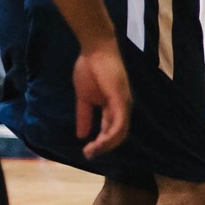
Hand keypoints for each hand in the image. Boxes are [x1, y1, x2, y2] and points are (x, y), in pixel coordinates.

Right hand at [71, 39, 130, 158]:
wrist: (94, 49)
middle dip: (104, 148)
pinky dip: (109, 136)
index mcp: (114, 106)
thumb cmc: (90, 68)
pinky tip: (98, 143)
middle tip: (89, 155)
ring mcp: (123, 103)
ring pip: (120, 132)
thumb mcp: (84, 98)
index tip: (88, 152)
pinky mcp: (120, 99)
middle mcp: (122, 106)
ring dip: (105, 145)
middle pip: (118, 134)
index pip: (113, 130)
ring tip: (91, 152)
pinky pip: (119, 123)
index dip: (102, 143)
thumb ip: (84, 116)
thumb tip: (81, 135)